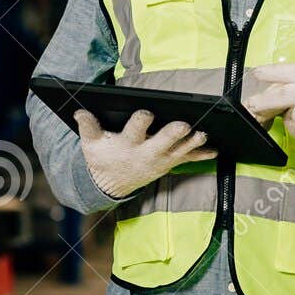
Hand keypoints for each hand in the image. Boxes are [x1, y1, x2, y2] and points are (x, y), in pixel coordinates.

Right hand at [75, 109, 216, 199]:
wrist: (111, 184)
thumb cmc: (102, 157)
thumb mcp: (91, 144)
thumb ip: (87, 126)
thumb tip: (79, 110)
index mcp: (128, 144)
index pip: (134, 130)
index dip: (140, 122)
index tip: (147, 113)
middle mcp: (146, 153)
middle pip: (162, 142)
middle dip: (173, 134)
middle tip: (184, 125)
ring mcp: (160, 160)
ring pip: (179, 151)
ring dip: (192, 143)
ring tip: (203, 134)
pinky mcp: (169, 164)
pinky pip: (187, 159)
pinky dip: (201, 155)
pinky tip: (215, 150)